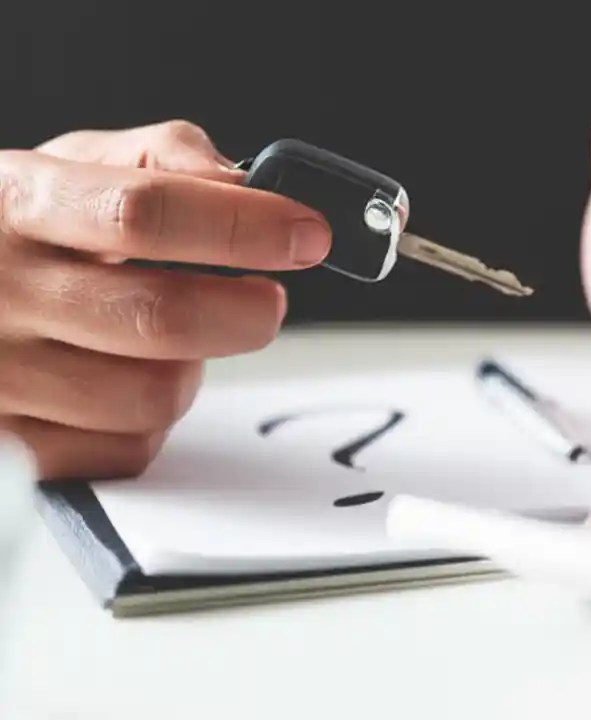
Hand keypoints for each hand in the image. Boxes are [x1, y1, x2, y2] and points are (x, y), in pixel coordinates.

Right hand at [0, 120, 331, 479]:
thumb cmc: (19, 231)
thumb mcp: (70, 167)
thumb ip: (162, 158)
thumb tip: (245, 181)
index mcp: (15, 203)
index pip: (142, 214)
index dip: (243, 226)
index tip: (307, 235)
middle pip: (160, 318)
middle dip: (245, 312)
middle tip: (267, 301)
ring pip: (154, 395)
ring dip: (194, 368)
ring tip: (175, 341)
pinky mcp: (11, 446)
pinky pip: (128, 449)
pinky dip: (152, 420)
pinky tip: (127, 380)